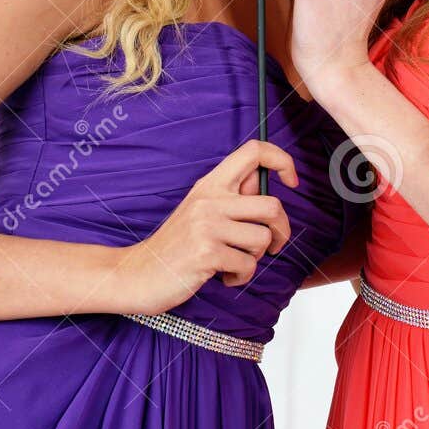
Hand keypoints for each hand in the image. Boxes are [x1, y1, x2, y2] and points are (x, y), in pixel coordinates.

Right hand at [117, 138, 298, 314]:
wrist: (137, 274)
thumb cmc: (176, 245)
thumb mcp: (201, 211)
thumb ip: (232, 197)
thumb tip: (265, 184)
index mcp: (210, 184)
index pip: (253, 151)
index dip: (282, 160)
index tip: (291, 181)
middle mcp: (209, 199)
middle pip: (272, 205)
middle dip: (282, 230)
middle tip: (273, 244)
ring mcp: (206, 226)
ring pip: (262, 239)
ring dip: (256, 258)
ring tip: (236, 262)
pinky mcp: (206, 253)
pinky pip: (247, 265)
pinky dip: (241, 277)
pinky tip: (224, 276)